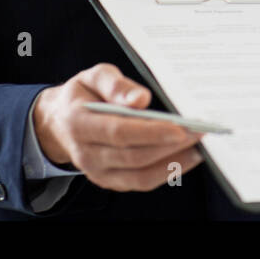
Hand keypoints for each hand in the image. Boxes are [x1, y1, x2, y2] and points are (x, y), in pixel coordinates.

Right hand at [33, 63, 204, 191]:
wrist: (60, 122)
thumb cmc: (82, 95)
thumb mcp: (93, 76)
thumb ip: (115, 84)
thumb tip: (141, 100)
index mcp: (78, 124)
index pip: (119, 132)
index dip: (151, 132)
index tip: (181, 127)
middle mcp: (86, 154)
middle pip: (134, 156)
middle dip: (170, 146)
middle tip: (199, 132)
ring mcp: (97, 172)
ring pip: (140, 176)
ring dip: (173, 163)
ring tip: (198, 147)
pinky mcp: (109, 181)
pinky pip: (140, 182)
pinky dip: (165, 172)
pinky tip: (184, 157)